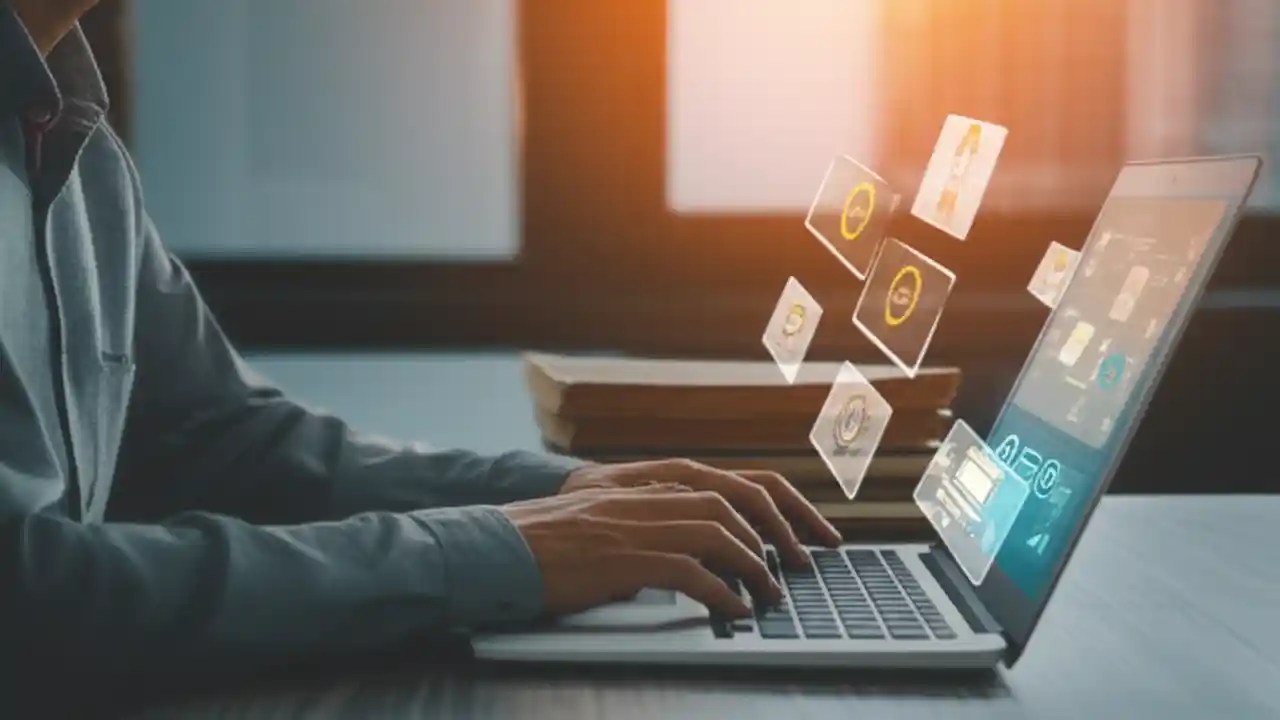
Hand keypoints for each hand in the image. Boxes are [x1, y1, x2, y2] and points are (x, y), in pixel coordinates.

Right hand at [503, 483, 782, 617]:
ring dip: (754, 564)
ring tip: (769, 592)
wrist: (495, 547)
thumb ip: (638, 528)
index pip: (720, 483)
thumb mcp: (598, 522)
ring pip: (718, 532)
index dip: (766, 504)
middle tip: (796, 563)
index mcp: (639, 485)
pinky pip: (690, 572)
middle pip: (731, 500)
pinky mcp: (623, 558)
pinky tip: (735, 612)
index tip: (794, 531)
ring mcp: (634, 524)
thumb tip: (672, 561)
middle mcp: (643, 496)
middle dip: (774, 531)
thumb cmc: (540, 543)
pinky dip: (722, 593)